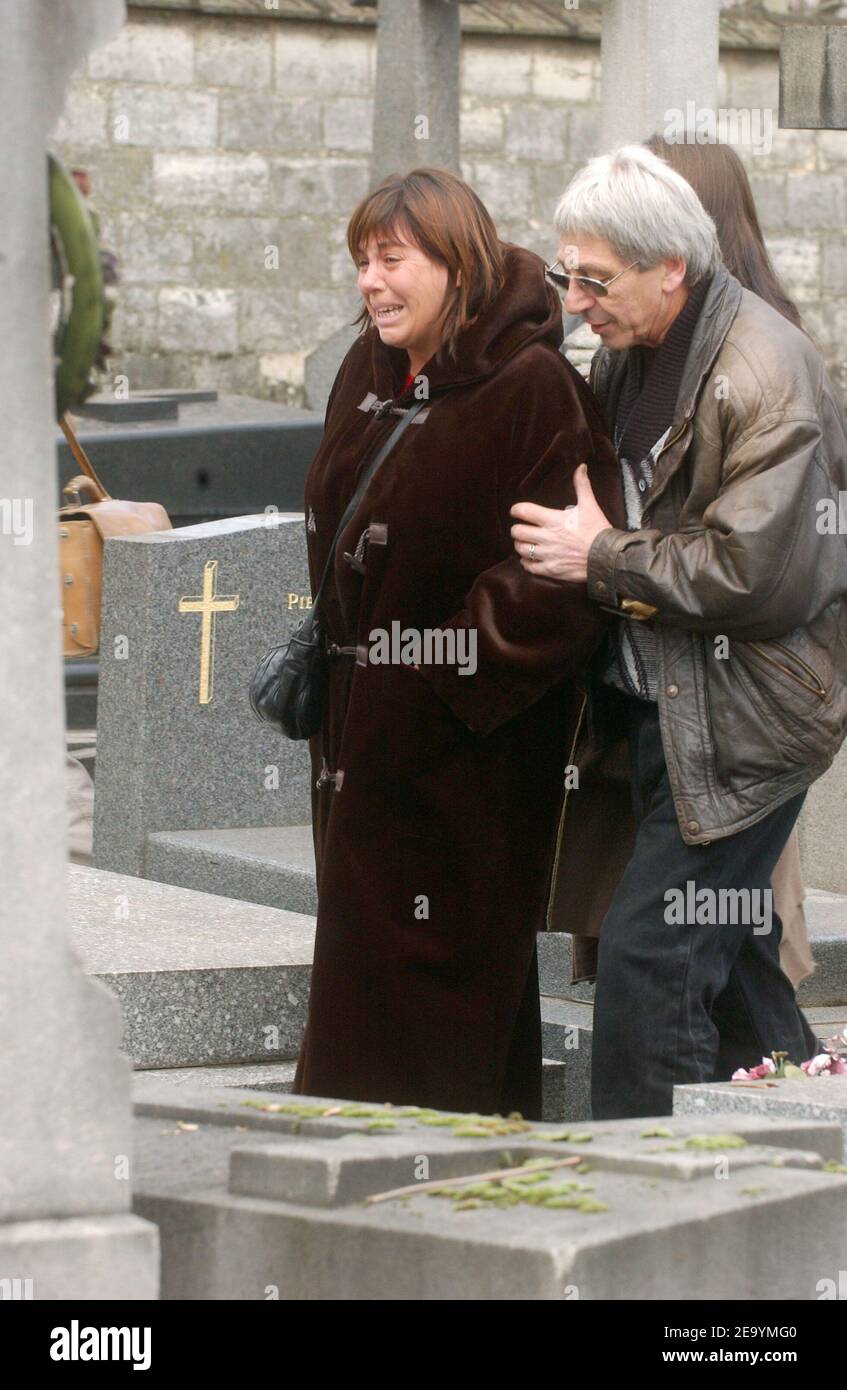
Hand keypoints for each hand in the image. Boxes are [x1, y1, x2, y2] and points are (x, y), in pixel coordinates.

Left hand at [510, 464, 611, 582]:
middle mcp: (546, 537)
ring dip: (521, 545)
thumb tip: (581, 466)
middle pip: (517, 531)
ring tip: (526, 543)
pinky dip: (526, 562)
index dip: (516, 510)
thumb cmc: (597, 530)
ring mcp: (547, 554)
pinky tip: (531, 558)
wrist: (607, 557)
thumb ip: (582, 485)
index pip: (524, 511)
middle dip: (517, 529)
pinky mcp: (550, 569)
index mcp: (553, 520)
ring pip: (521, 549)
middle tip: (522, 528)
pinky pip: (528, 566)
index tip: (516, 511)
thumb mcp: (590, 505)